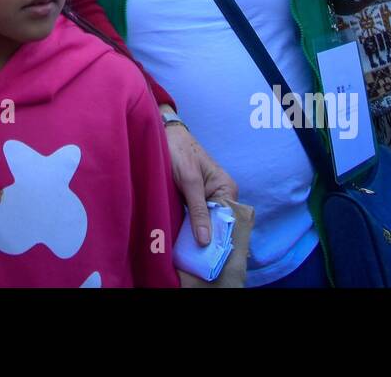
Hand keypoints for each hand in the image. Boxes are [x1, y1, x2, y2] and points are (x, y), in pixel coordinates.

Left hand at [162, 111, 238, 246]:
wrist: (162, 134)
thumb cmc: (179, 152)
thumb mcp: (189, 181)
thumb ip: (198, 210)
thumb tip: (206, 241)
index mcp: (227, 188)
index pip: (228, 220)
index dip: (220, 238)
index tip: (210, 255)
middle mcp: (221, 194)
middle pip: (218, 223)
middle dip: (209, 238)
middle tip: (199, 257)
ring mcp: (207, 196)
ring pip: (207, 221)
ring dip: (199, 234)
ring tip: (192, 253)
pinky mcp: (194, 198)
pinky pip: (197, 217)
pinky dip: (192, 227)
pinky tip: (185, 240)